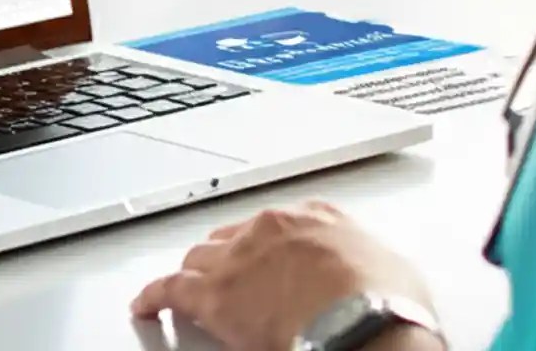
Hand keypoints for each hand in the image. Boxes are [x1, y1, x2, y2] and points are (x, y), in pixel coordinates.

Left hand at [130, 202, 437, 350]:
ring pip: (199, 259)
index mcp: (315, 216)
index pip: (278, 224)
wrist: (364, 319)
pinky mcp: (213, 295)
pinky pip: (170, 289)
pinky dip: (152, 297)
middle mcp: (270, 227)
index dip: (266, 244)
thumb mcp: (391, 268)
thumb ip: (366, 263)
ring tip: (183, 287)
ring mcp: (238, 258)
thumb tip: (377, 279)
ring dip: (192, 273)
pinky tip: (144, 305)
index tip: (266, 254)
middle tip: (225, 275)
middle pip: (232, 237)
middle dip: (226, 255)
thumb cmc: (385, 301)